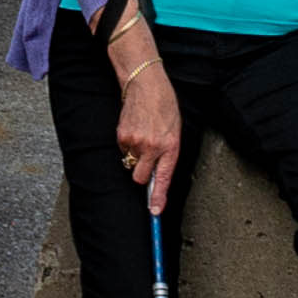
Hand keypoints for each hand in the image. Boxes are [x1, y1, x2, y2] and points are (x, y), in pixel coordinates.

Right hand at [117, 60, 183, 212]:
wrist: (145, 84)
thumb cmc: (164, 106)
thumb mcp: (175, 131)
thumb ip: (168, 153)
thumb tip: (157, 173)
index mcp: (170, 147)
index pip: (164, 180)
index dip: (158, 198)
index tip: (154, 212)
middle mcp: (152, 147)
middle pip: (140, 177)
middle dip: (142, 173)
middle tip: (146, 160)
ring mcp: (135, 142)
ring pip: (131, 161)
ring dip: (135, 153)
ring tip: (143, 133)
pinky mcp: (122, 135)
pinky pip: (123, 148)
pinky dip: (127, 142)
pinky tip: (135, 127)